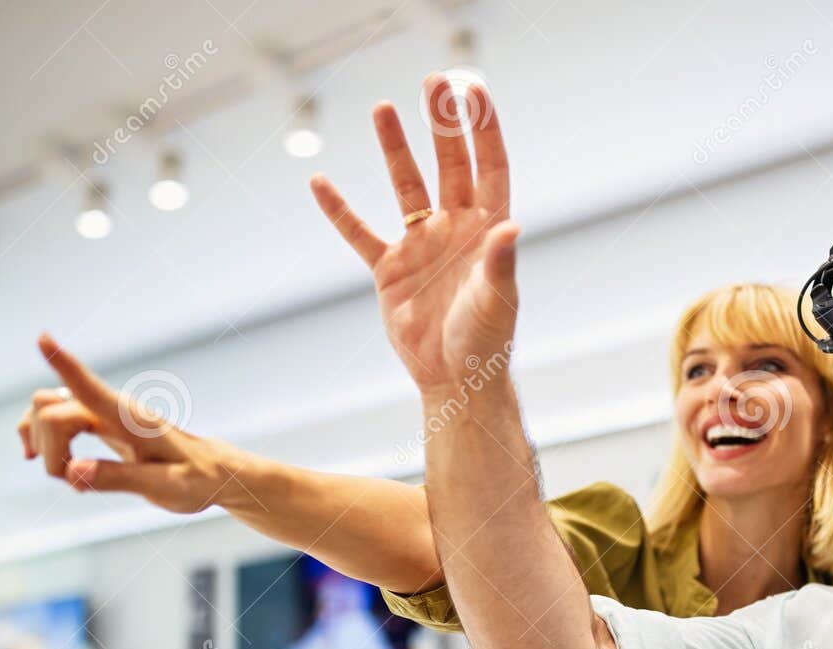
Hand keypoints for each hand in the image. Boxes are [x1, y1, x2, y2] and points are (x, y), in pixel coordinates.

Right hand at [18, 334, 251, 513]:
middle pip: (49, 408)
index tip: (43, 337)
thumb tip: (72, 472)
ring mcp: (101, 412)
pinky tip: (35, 456)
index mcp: (130, 419)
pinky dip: (37, 434)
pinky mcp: (95, 423)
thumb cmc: (195, 480)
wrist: (210, 471)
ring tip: (72, 478)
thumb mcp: (165, 487)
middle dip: (49, 447)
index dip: (64, 365)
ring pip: (44, 408)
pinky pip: (50, 416)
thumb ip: (120, 479)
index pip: (89, 388)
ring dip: (41, 442)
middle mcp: (111, 408)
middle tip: (78, 482)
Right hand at [309, 75, 517, 394]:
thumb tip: (512, 227)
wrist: (454, 381)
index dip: (484, 130)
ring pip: (406, 187)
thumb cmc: (486, 343)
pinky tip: (320, 182)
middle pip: (449, 165)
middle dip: (441, 124)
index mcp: (488, 231)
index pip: (489, 168)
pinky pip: (360, 233)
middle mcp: (455, 230)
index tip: (474, 90)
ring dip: (394, 149)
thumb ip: (500, 262)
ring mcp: (421, 246)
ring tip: (383, 108)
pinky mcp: (390, 270)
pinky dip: (339, 210)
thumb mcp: (497, 300)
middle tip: (432, 82)